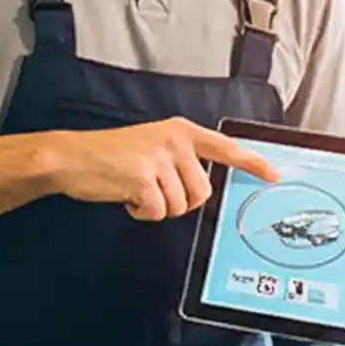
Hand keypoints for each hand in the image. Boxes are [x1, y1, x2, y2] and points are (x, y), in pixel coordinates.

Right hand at [52, 117, 279, 220]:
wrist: (72, 157)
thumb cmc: (110, 156)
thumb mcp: (152, 146)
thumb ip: (180, 160)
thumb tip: (202, 188)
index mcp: (180, 131)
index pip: (225, 147)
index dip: (251, 163)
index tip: (273, 174)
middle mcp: (174, 141)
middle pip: (201, 192)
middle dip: (178, 201)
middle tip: (151, 189)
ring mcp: (160, 159)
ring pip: (180, 206)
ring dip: (157, 207)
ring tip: (134, 188)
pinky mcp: (144, 179)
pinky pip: (158, 213)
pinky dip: (141, 213)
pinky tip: (126, 196)